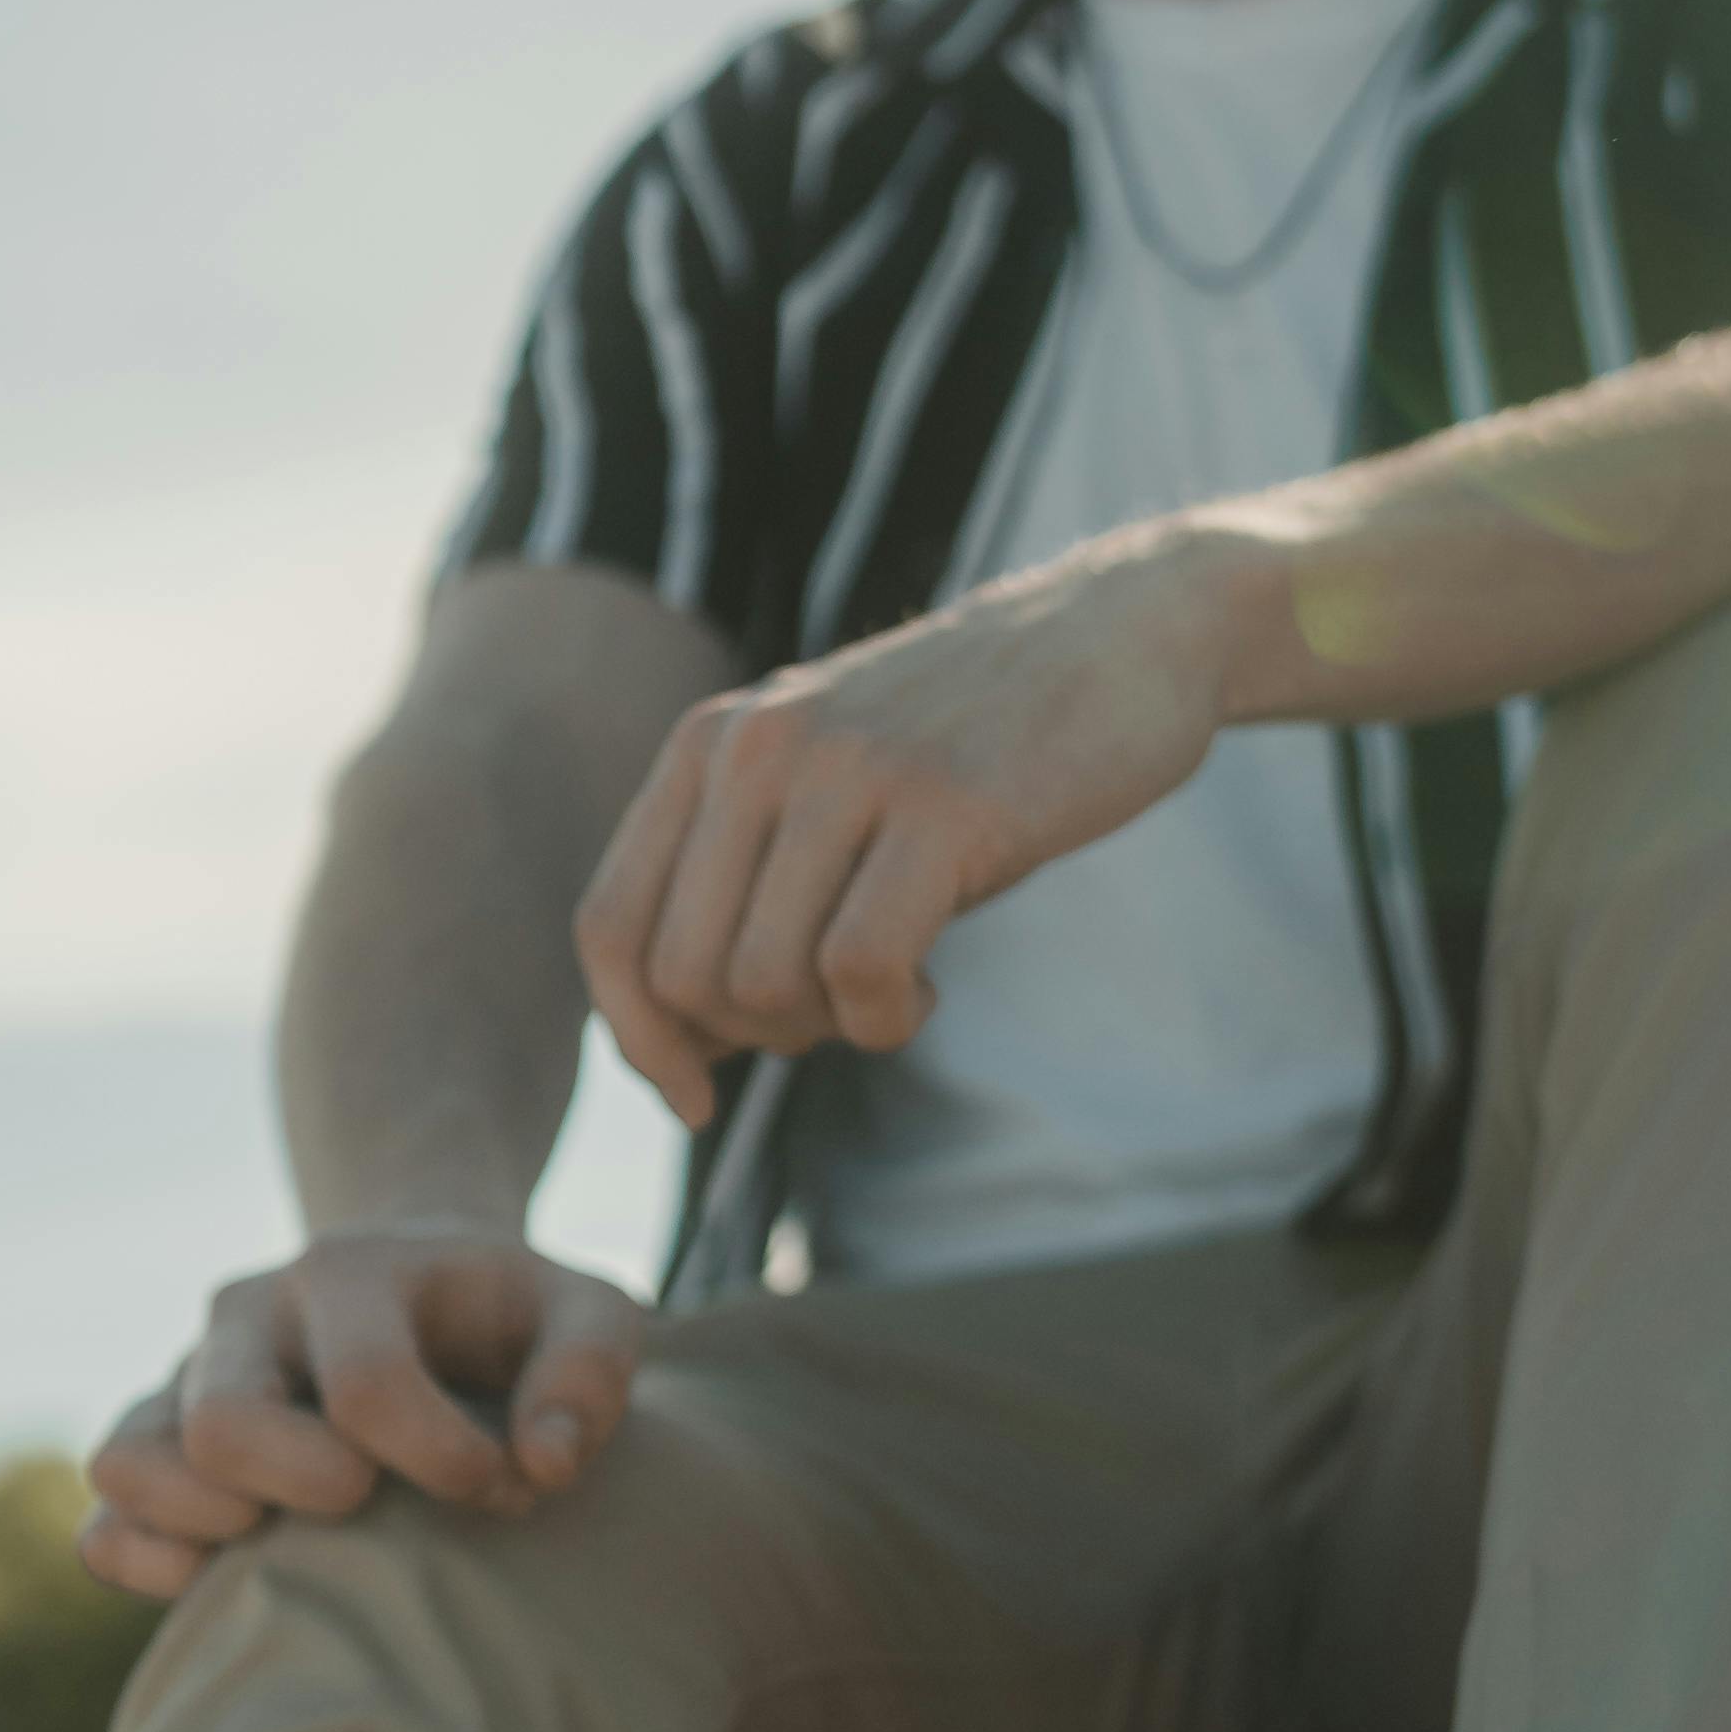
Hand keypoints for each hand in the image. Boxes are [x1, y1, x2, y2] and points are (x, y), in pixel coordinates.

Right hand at [76, 1225, 649, 1605]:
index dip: (438, 1459)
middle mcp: (246, 1317)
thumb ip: (590, 1371)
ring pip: (130, 1462)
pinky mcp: (158, 1449)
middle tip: (368, 1503)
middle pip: (225, 1422)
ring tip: (288, 1540)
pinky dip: (141, 1558)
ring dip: (207, 1524)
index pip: (366, 1386)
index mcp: (347, 1273)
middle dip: (309, 1488)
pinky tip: (216, 1577)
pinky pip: (102, 1517)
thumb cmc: (509, 1320)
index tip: (499, 1486)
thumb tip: (539, 1465)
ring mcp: (186, 1381)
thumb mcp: (586, 1313)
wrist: (420, 1287)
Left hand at [574, 524, 1245, 1129]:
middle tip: (833, 1015)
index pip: (607, 924)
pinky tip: (928, 991)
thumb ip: (741, 881)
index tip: (697, 1099)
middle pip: (682, 974)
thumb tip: (678, 1044)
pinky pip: (860, 970)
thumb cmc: (972, 745)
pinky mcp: (942, 806)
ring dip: (827, 1029)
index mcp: (710, 744)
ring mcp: (848, 771)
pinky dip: (886, 1019)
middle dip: (751, 1038)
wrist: (1123, 632)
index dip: (638, 1039)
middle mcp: (758, 748)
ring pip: (763, 980)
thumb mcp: (828, 787)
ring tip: (890, 990)